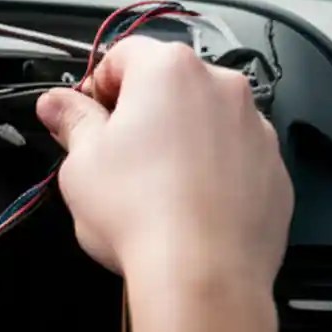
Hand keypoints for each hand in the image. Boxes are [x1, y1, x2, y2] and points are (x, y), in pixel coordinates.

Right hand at [36, 36, 291, 288]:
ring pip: (204, 123)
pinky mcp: (274, 170)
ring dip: (178, 143)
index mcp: (169, 70)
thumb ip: (72, 122)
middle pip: (168, 86)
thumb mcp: (81, 164)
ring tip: (152, 191)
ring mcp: (255, 128)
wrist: (203, 275)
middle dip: (140, 115)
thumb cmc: (142, 215)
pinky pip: (234, 160)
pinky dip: (211, 175)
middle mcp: (221, 87)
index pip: (123, 55)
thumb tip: (57, 104)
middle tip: (112, 158)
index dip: (96, 85)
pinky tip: (186, 209)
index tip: (83, 116)